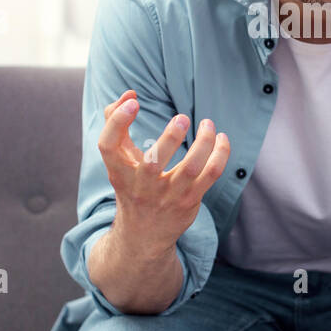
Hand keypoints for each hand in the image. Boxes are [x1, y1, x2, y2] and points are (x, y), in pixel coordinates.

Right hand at [97, 89, 230, 257]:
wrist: (143, 236)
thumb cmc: (132, 186)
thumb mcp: (119, 160)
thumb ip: (116, 123)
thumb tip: (129, 94)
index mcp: (119, 172)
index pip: (108, 146)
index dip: (117, 122)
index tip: (133, 102)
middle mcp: (141, 186)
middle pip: (154, 162)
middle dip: (170, 137)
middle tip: (182, 117)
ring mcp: (167, 196)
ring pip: (191, 168)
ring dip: (204, 143)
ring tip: (208, 124)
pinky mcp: (189, 201)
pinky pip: (211, 175)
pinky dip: (220, 154)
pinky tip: (221, 139)